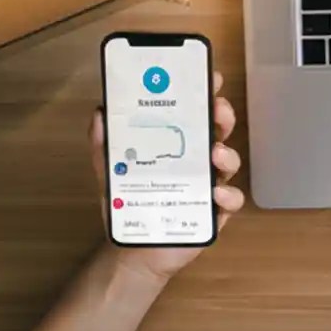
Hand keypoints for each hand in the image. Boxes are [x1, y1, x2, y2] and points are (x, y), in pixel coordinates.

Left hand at [89, 71, 245, 282]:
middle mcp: (199, 161)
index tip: (210, 78)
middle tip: (216, 109)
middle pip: (219, 131)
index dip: (206, 94)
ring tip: (214, 153)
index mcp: (178, 145)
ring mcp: (210, 186)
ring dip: (228, 153)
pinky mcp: (216, 213)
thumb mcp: (110, 173)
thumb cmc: (129, 207)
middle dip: (223, 116)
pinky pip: (231, 201)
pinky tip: (215, 193)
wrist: (135, 252)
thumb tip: (99, 113)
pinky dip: (228, 195)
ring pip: (230, 162)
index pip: (196, 114)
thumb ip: (103, 146)